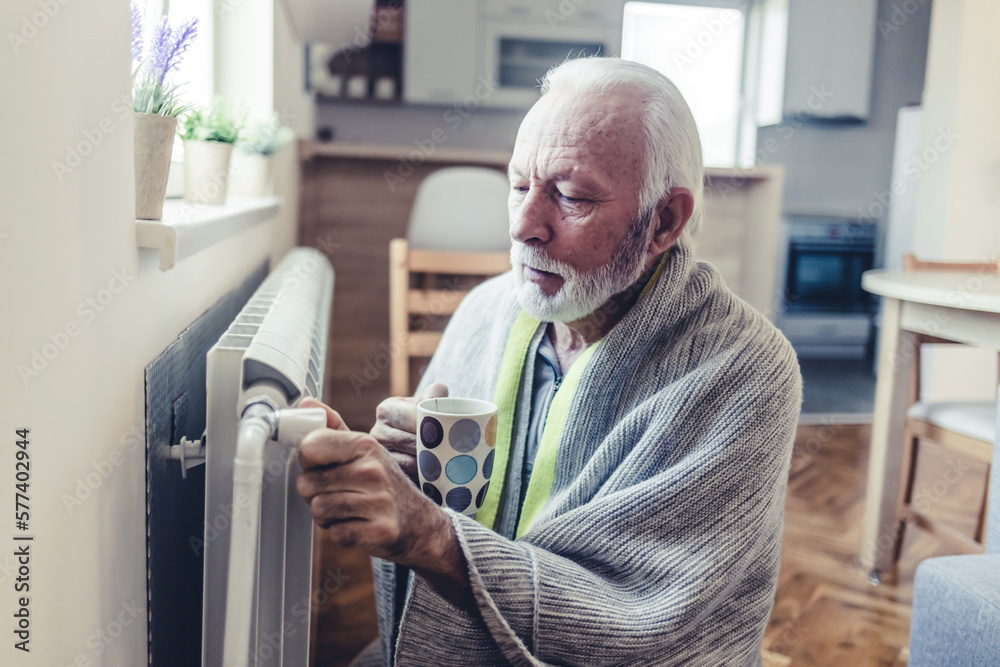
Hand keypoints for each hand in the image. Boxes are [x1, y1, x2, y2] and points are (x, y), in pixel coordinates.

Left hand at [296, 398, 451, 563]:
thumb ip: (333, 427)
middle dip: (316, 492)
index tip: (322, 465)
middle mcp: (372, 470)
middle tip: (339, 492)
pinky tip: (359, 524)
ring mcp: (378, 502)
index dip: (308, 460)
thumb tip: (306, 404)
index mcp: (366, 445)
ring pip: (318, 509)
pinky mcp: (379, 530)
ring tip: (349, 509)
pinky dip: (341, 532)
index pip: (309, 446)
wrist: (421, 522)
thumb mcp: (365, 450)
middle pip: (306, 483)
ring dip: (328, 514)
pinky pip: (334, 533)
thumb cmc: (385, 483)